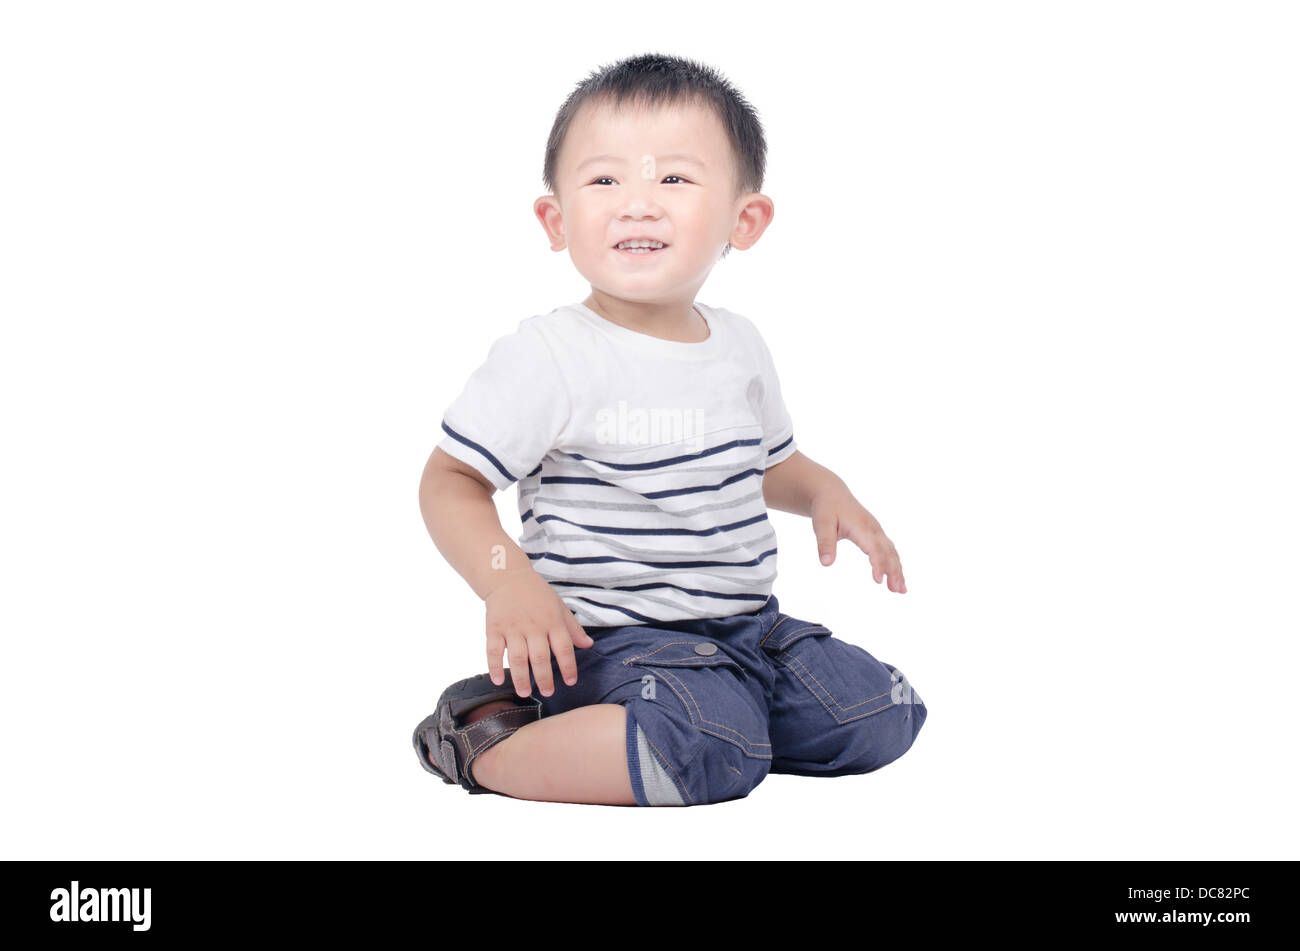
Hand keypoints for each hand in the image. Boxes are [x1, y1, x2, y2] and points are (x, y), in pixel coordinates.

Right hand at [483, 567, 594, 697]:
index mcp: (552, 621)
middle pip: (540, 657)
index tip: (571, 682)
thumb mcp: (559, 606)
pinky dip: (495, 666)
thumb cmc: (537, 594)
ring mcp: (512, 628)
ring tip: (524, 693)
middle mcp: (533, 626)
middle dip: (545, 678)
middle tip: (548, 693)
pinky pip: (494, 650)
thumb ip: (573, 628)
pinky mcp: (494, 628)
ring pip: (517, 657)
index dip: (569, 666)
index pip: (564, 648)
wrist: (508, 576)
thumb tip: (589, 645)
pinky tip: (498, 680)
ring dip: (521, 677)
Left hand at [809, 487, 906, 592]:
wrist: (832, 494)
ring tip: (901, 590)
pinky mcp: (876, 535)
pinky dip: (894, 564)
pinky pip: (889, 550)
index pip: (874, 548)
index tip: (878, 580)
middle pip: (888, 552)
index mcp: (861, 527)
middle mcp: (873, 529)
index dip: (878, 564)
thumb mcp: (821, 524)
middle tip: (897, 591)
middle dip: (894, 571)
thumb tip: (826, 563)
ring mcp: (877, 531)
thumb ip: (824, 543)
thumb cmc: (826, 509)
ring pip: (892, 552)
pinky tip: (896, 578)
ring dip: (897, 570)